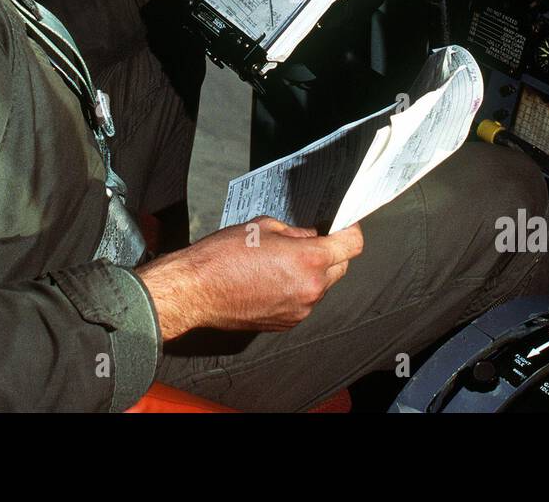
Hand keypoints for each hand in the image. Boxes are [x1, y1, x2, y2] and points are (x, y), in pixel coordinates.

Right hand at [136, 216, 363, 339]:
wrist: (197, 291)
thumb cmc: (224, 255)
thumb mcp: (264, 227)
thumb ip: (296, 232)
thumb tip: (311, 237)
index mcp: (309, 260)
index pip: (352, 245)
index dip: (350, 231)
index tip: (343, 226)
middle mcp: (311, 288)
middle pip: (341, 267)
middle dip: (331, 252)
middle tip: (309, 241)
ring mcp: (300, 310)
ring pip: (322, 286)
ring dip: (313, 272)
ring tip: (282, 262)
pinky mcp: (287, 323)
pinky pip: (304, 302)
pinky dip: (297, 289)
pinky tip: (273, 280)